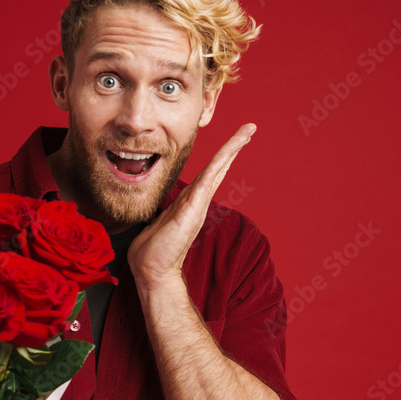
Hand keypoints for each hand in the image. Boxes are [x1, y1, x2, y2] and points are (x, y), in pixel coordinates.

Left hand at [128, 123, 256, 291]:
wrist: (151, 270)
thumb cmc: (150, 251)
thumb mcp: (156, 222)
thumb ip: (161, 212)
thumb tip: (158, 209)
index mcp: (189, 202)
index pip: (208, 174)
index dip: (220, 157)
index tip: (232, 142)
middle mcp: (197, 201)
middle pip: (219, 168)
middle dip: (234, 147)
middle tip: (249, 129)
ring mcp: (197, 204)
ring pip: (218, 169)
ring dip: (232, 149)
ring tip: (247, 132)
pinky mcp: (193, 208)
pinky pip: (209, 180)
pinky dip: (220, 163)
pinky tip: (230, 150)